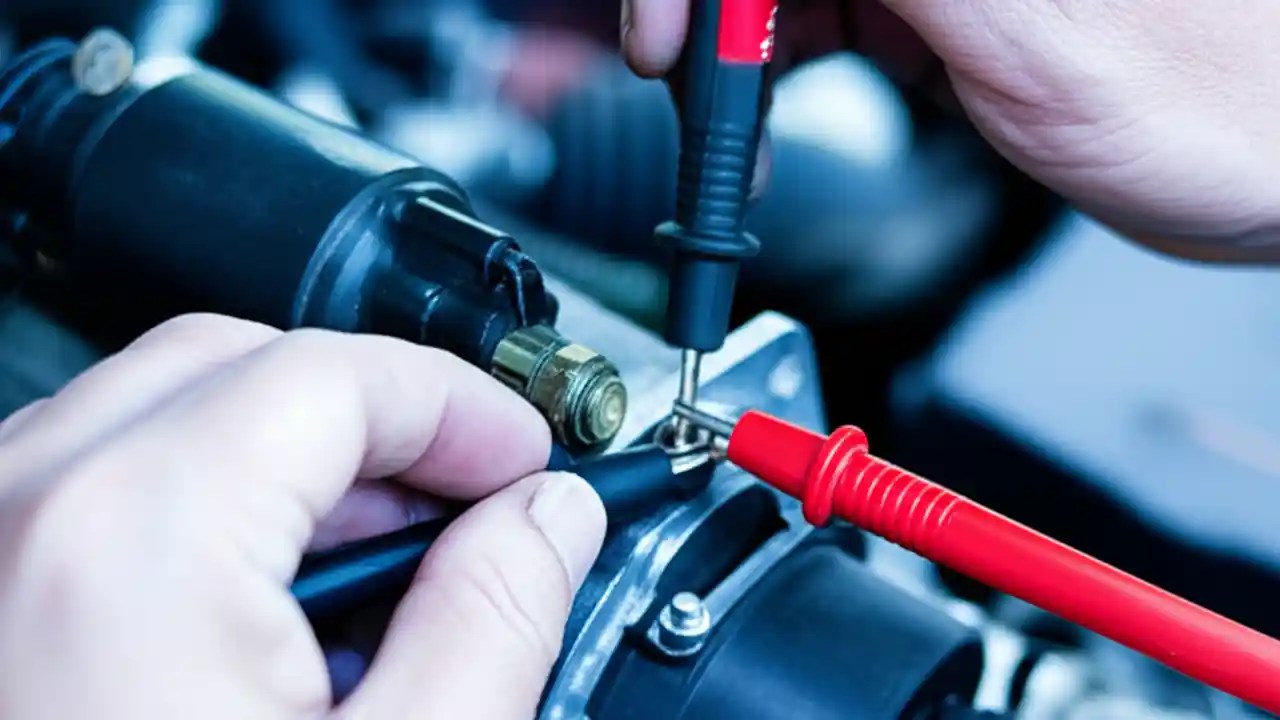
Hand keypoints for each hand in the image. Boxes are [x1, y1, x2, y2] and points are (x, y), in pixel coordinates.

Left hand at [0, 314, 605, 718]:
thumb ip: (494, 623)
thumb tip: (547, 520)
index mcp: (131, 544)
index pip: (332, 374)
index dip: (460, 404)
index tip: (523, 456)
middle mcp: (15, 520)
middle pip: (236, 364)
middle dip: (375, 416)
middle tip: (468, 493)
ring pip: (155, 419)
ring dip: (287, 460)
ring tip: (378, 566)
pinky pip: (85, 495)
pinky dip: (197, 511)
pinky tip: (267, 610)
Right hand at [622, 0, 1279, 261]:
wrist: (1269, 169)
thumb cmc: (1213, 106)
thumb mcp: (1031, 35)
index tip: (672, 35)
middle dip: (712, 17)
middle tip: (683, 83)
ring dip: (734, 52)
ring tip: (729, 129)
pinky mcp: (933, 5)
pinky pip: (820, 15)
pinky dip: (777, 70)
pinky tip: (773, 113)